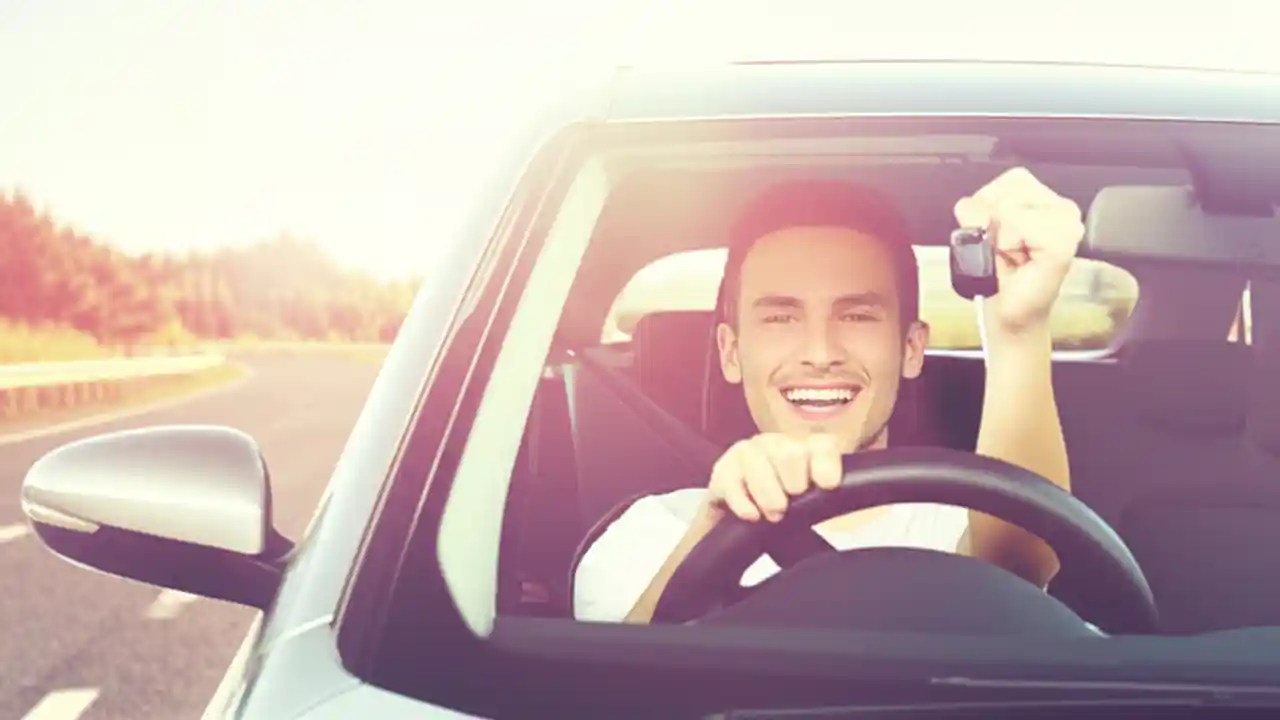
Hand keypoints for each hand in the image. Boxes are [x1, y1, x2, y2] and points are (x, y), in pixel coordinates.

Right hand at [704, 433, 842, 522]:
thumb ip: (829, 499)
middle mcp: (776, 443)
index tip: (826, 486)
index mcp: (806, 448)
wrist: (743, 519)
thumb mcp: (816, 505)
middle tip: (790, 506)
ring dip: (768, 496)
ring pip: (758, 462)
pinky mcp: (722, 470)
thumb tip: (833, 494)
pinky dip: (744, 505)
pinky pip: (732, 483)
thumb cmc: (787, 510)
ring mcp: (747, 453)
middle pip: (790, 454)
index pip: (823, 445)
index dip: (825, 466)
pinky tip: (752, 516)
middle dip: (793, 486)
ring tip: (772, 515)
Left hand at [953, 167, 1083, 334]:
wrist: (1010, 314)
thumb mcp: (978, 231)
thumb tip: (971, 206)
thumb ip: (975, 208)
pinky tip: (1019, 259)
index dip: (990, 206)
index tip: (996, 237)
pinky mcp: (1064, 240)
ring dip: (1000, 236)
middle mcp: (1063, 207)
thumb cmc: (998, 277)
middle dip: (993, 222)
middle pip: (1009, 189)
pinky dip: (1009, 244)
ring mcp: (1068, 223)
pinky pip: (1019, 223)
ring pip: (1011, 206)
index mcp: (1045, 200)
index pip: (1011, 179)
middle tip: (1004, 250)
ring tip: (1011, 255)